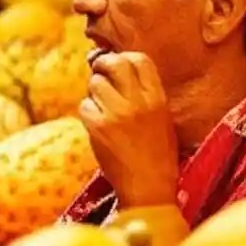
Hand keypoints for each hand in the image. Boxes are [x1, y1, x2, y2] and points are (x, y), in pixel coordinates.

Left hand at [78, 51, 178, 208]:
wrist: (148, 187)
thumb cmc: (156, 155)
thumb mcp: (161, 119)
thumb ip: (143, 94)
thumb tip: (115, 67)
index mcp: (157, 99)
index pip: (139, 59)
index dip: (125, 58)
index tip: (117, 65)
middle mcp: (138, 102)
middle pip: (114, 63)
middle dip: (102, 64)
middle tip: (99, 72)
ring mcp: (116, 114)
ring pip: (95, 84)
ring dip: (94, 93)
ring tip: (102, 108)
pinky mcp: (98, 127)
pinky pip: (84, 106)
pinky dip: (88, 113)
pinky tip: (97, 126)